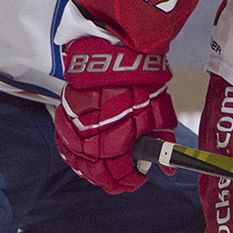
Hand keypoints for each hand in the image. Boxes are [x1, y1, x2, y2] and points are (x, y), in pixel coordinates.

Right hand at [53, 36, 174, 193]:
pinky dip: (71, 152)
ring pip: (77, 158)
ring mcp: (76, 124)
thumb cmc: (138, 81)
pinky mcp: (65, 113)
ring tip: (102, 170)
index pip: (120, 171)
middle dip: (111, 178)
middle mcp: (93, 133)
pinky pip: (63, 142)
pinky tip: (80, 156)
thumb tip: (169, 169)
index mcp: (118, 135)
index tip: (137, 178)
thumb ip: (162, 142)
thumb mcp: (158, 111)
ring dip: (89, 168)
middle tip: (121, 178)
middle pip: (96, 170)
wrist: (115, 53)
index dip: (130, 180)